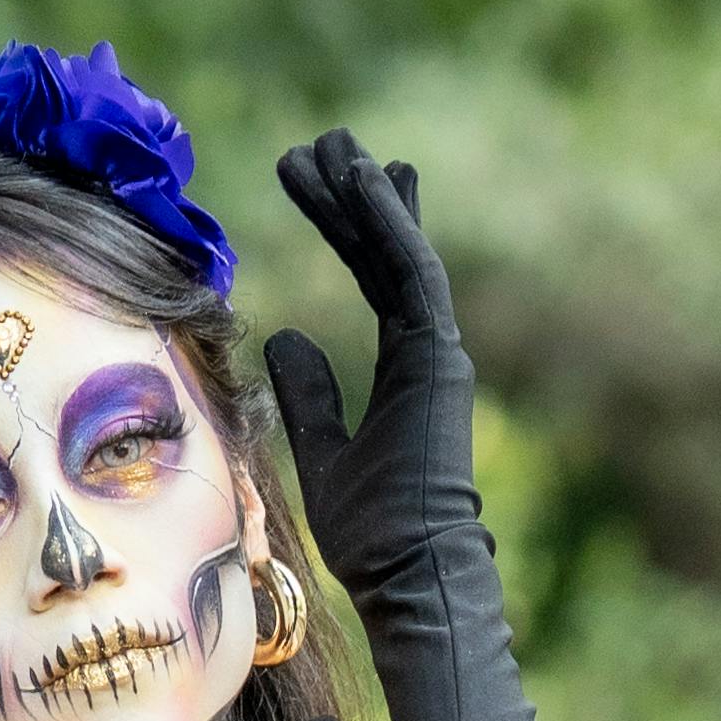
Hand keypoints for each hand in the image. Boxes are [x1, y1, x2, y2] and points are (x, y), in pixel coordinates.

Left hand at [265, 135, 483, 624]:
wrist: (411, 577)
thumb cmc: (372, 537)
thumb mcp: (321, 454)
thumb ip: (309, 395)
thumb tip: (282, 337)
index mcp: (405, 369)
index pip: (374, 278)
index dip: (344, 227)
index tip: (312, 182)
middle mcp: (428, 351)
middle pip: (387, 254)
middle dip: (352, 197)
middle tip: (320, 144)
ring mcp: (438, 352)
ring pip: (400, 253)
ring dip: (365, 195)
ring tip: (331, 145)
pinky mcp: (438, 358)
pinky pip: (412, 274)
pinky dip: (388, 224)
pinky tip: (362, 179)